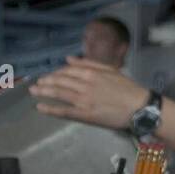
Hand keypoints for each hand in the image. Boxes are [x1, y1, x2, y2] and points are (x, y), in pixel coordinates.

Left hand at [29, 56, 149, 129]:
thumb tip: (69, 59)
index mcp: (91, 73)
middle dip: (46, 81)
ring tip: (33, 91)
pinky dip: (50, 109)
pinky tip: (40, 107)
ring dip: (43, 92)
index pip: (67, 70)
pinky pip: (63, 111)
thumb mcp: (111, 71)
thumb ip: (90, 63)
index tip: (50, 76)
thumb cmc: (129, 89)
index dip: (56, 73)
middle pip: (59, 81)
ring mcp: (83, 100)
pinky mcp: (85, 114)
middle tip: (37, 83)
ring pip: (58, 94)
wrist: (140, 108)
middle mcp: (84, 85)